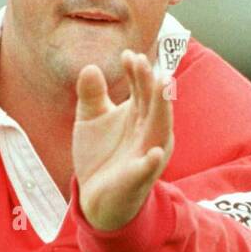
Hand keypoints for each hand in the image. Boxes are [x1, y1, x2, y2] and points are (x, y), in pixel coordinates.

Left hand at [72, 49, 173, 231]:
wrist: (94, 196)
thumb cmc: (100, 155)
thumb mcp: (90, 120)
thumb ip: (91, 95)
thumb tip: (89, 66)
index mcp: (140, 114)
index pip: (142, 88)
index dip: (136, 71)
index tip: (126, 55)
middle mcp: (149, 131)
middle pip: (153, 102)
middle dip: (149, 82)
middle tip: (142, 61)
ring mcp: (146, 154)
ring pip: (159, 129)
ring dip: (161, 108)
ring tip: (161, 85)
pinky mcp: (137, 178)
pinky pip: (147, 169)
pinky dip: (152, 161)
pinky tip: (155, 152)